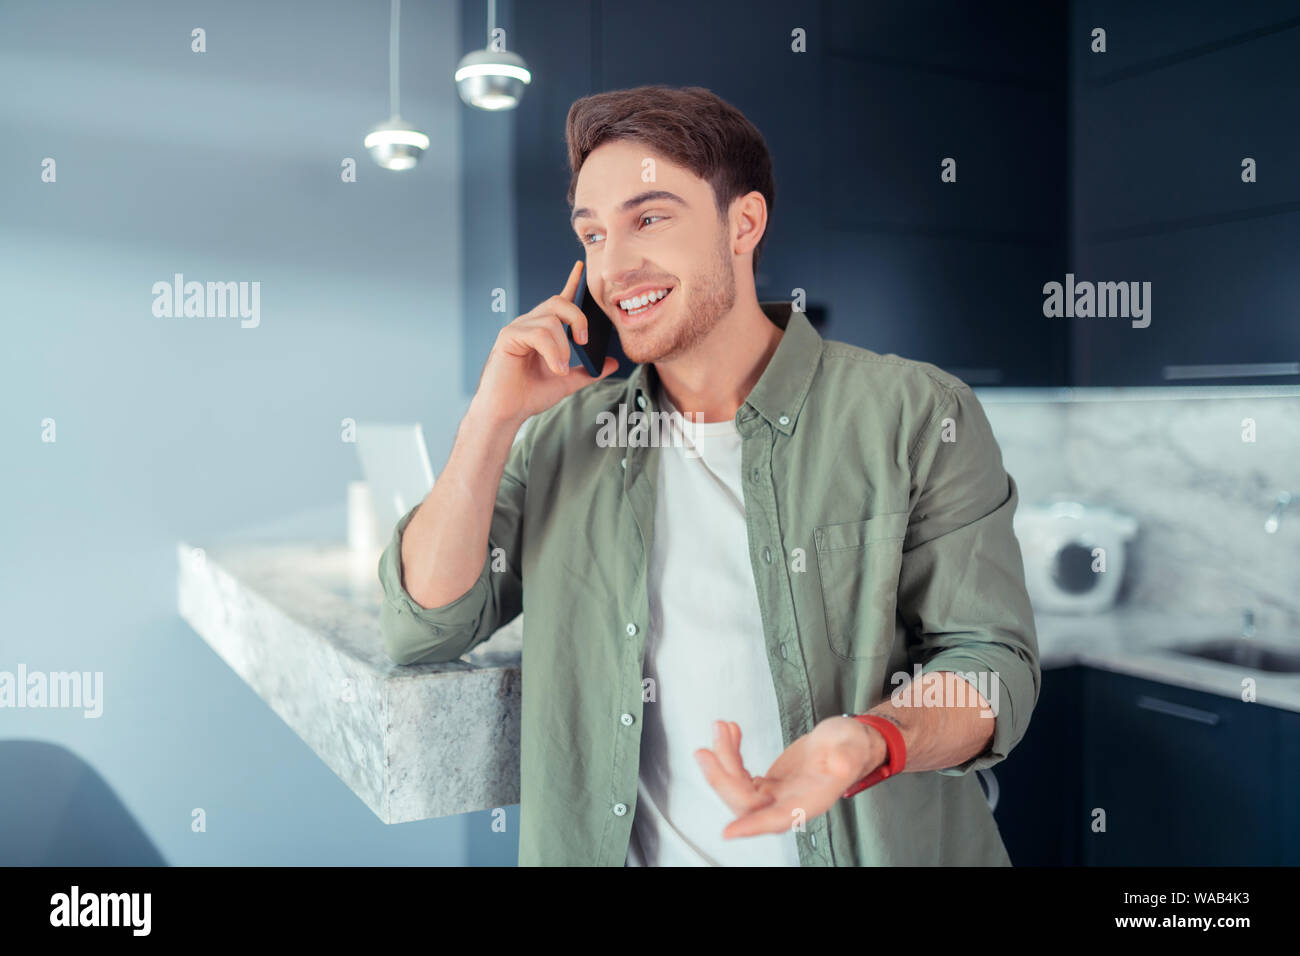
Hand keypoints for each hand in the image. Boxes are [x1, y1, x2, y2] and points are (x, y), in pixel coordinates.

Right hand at [471, 260, 618, 427]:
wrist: (506, 413)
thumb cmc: (529, 395)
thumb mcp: (566, 381)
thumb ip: (588, 371)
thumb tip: (611, 363)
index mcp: (542, 330)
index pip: (559, 300)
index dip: (572, 282)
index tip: (582, 267)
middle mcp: (529, 324)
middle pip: (558, 303)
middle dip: (578, 318)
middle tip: (583, 342)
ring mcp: (517, 329)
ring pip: (550, 320)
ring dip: (562, 346)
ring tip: (561, 368)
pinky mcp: (508, 338)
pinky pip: (538, 333)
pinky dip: (552, 351)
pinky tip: (555, 368)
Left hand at [694, 717, 885, 838]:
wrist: (847, 743)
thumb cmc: (852, 747)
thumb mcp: (853, 746)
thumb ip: (847, 757)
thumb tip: (841, 765)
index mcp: (809, 802)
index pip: (776, 820)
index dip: (753, 826)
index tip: (728, 832)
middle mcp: (788, 804)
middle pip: (746, 803)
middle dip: (722, 778)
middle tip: (706, 750)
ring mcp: (775, 795)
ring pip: (738, 788)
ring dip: (723, 760)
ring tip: (722, 727)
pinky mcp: (767, 784)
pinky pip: (739, 774)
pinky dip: (731, 753)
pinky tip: (731, 731)